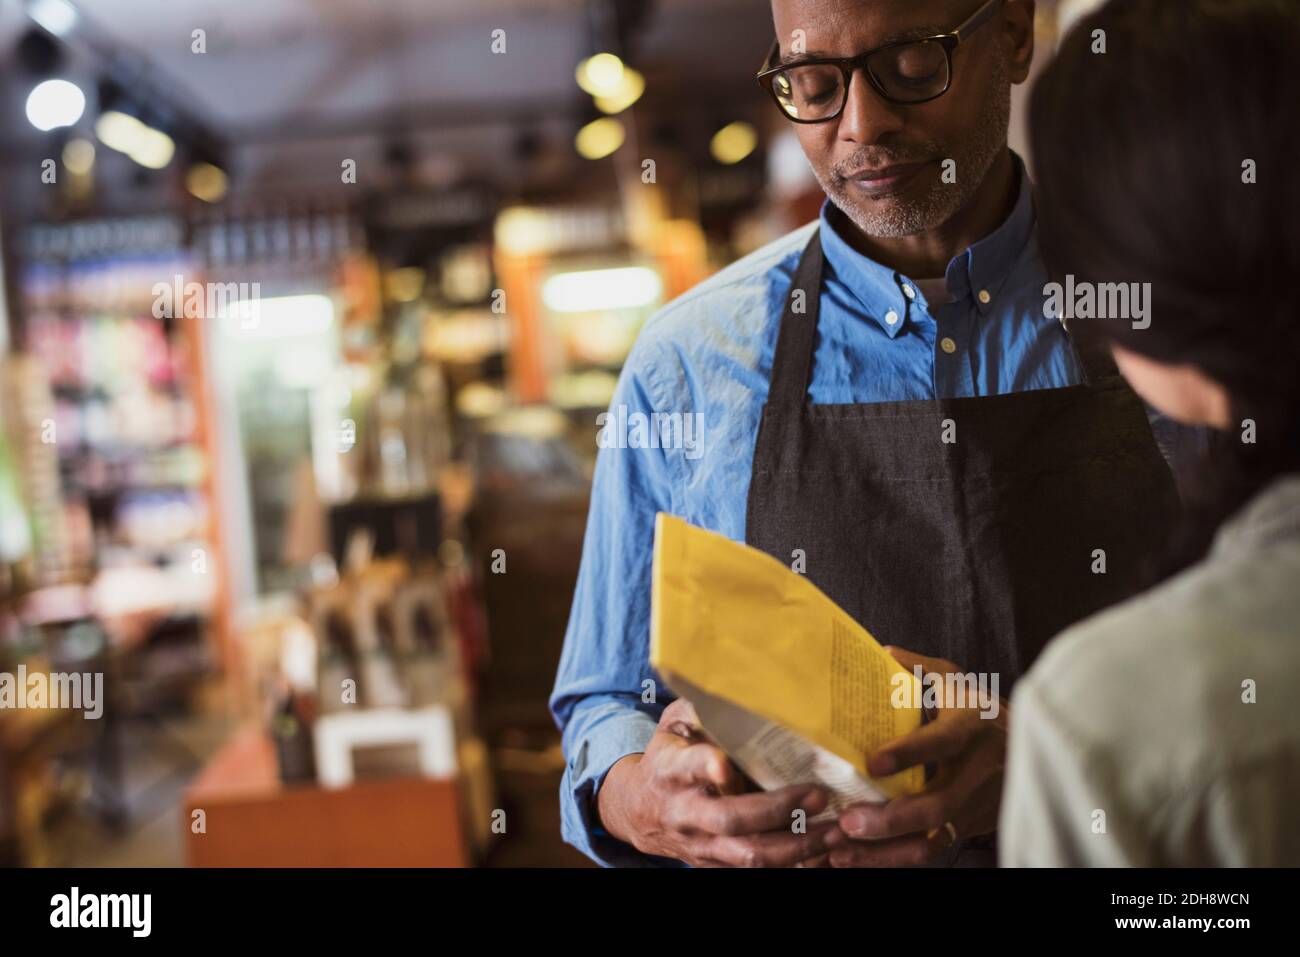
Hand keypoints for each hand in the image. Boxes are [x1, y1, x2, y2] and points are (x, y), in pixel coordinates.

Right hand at [596, 698, 840, 866]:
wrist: (638, 811)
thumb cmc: (668, 756)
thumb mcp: (674, 725)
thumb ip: (700, 709)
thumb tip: (740, 683)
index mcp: (671, 769)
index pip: (688, 767)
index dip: (706, 767)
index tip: (726, 764)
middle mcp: (685, 811)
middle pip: (731, 820)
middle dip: (778, 810)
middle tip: (818, 795)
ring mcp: (701, 844)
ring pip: (750, 855)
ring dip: (797, 846)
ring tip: (835, 830)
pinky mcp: (715, 865)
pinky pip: (757, 871)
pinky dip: (794, 861)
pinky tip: (824, 846)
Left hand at [828, 647, 1008, 866]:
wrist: (1039, 748)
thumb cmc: (985, 713)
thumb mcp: (961, 684)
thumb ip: (923, 669)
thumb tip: (884, 652)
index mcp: (972, 727)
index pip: (942, 742)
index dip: (909, 753)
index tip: (874, 762)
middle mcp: (978, 770)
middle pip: (938, 803)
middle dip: (891, 817)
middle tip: (849, 821)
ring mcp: (977, 804)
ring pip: (934, 835)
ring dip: (888, 848)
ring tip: (845, 850)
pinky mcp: (972, 826)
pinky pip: (933, 847)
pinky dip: (896, 858)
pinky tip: (859, 859)